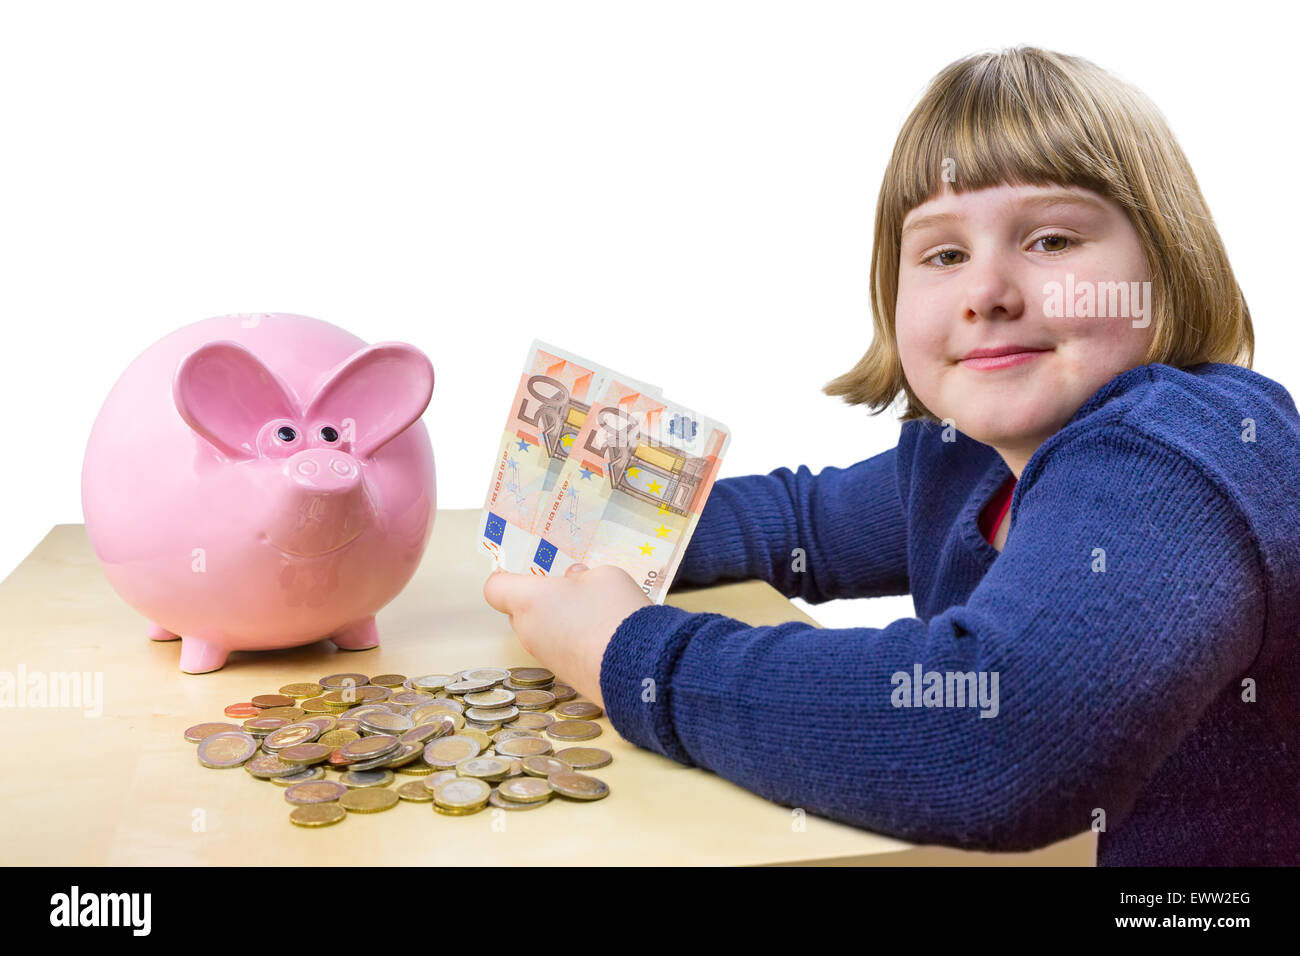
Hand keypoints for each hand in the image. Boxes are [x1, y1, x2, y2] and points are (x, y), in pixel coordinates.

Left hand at [482, 562, 652, 709]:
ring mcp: (545, 657)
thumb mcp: (604, 575)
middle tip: (570, 589)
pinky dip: (574, 641)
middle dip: (540, 599)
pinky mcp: (564, 676)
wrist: (638, 667)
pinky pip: (560, 650)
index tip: (526, 572)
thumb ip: (582, 575)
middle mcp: (528, 632)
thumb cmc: (613, 611)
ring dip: (558, 620)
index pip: (494, 589)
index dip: (505, 578)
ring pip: (541, 631)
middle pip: (519, 611)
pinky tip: (603, 635)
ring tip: (594, 612)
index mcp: (528, 601)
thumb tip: (574, 580)